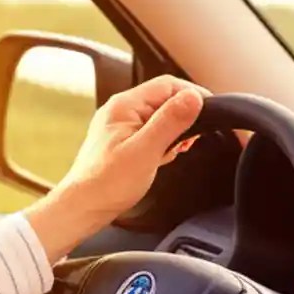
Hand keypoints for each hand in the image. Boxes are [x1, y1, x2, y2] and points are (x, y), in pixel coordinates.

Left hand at [23, 76, 207, 261]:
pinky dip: (163, 143)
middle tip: (191, 138)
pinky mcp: (123, 143)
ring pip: (159, 118)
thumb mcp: (146, 150)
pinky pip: (151, 133)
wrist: (83, 208)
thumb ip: (170, 122)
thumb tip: (193, 97)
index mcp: (124, 106)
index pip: (167, 85)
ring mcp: (120, 127)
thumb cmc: (107, 183)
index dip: (192, 94)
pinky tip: (162, 157)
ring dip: (174, 132)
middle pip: (164, 100)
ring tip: (173, 151)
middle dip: (183, 116)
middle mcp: (121, 112)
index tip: (210, 110)